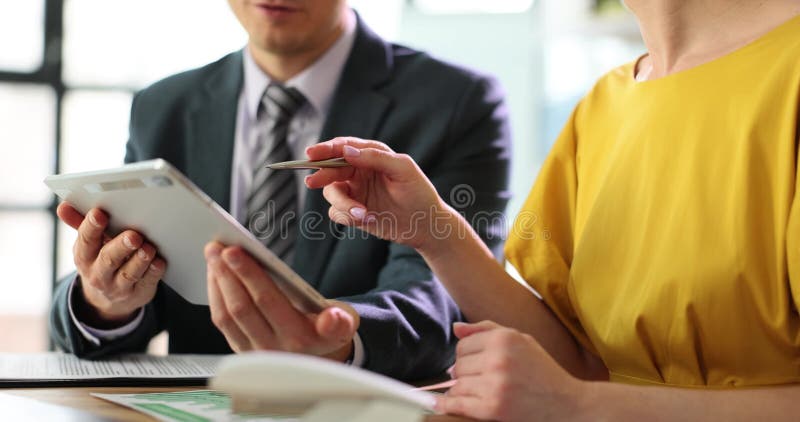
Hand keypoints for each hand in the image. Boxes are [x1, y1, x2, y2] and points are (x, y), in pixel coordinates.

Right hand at [57, 202, 165, 326]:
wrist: (108, 300)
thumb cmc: (100, 260)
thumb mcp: (89, 246)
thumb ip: (80, 224)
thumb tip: (63, 205)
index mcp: (84, 256)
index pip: (86, 241)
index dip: (91, 227)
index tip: (99, 213)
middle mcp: (99, 273)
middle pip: (109, 259)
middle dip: (121, 246)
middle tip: (134, 235)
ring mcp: (118, 286)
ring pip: (129, 273)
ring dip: (139, 261)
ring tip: (148, 248)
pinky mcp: (138, 293)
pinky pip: (146, 283)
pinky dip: (153, 272)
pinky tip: (159, 262)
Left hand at [204, 241, 358, 361]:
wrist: (319, 356)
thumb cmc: (329, 329)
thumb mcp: (344, 323)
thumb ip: (340, 321)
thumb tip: (334, 318)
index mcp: (302, 339)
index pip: (269, 303)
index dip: (251, 276)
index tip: (235, 251)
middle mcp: (275, 349)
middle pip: (242, 307)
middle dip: (229, 272)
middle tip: (220, 246)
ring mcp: (254, 352)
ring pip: (226, 315)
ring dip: (217, 281)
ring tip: (214, 254)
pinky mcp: (241, 350)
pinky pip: (222, 321)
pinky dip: (215, 294)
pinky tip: (215, 273)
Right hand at [304, 137, 446, 249]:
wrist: (425, 224)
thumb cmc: (418, 192)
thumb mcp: (403, 169)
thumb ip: (375, 157)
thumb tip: (347, 151)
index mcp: (370, 156)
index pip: (343, 148)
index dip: (326, 149)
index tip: (312, 153)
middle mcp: (359, 172)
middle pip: (331, 169)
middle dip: (322, 175)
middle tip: (313, 182)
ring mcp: (354, 192)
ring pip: (331, 193)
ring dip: (343, 203)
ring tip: (362, 213)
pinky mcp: (353, 212)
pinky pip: (337, 213)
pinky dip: (348, 216)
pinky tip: (368, 219)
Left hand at [438, 321, 588, 421]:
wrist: (567, 404)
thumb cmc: (543, 371)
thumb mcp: (521, 341)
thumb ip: (487, 330)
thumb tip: (455, 328)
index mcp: (505, 338)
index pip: (463, 344)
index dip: (466, 356)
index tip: (474, 365)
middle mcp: (499, 358)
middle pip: (458, 365)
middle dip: (464, 373)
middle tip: (479, 380)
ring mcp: (495, 384)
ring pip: (457, 384)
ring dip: (460, 390)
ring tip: (473, 392)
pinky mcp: (493, 408)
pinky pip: (458, 404)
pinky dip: (446, 405)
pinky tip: (440, 405)